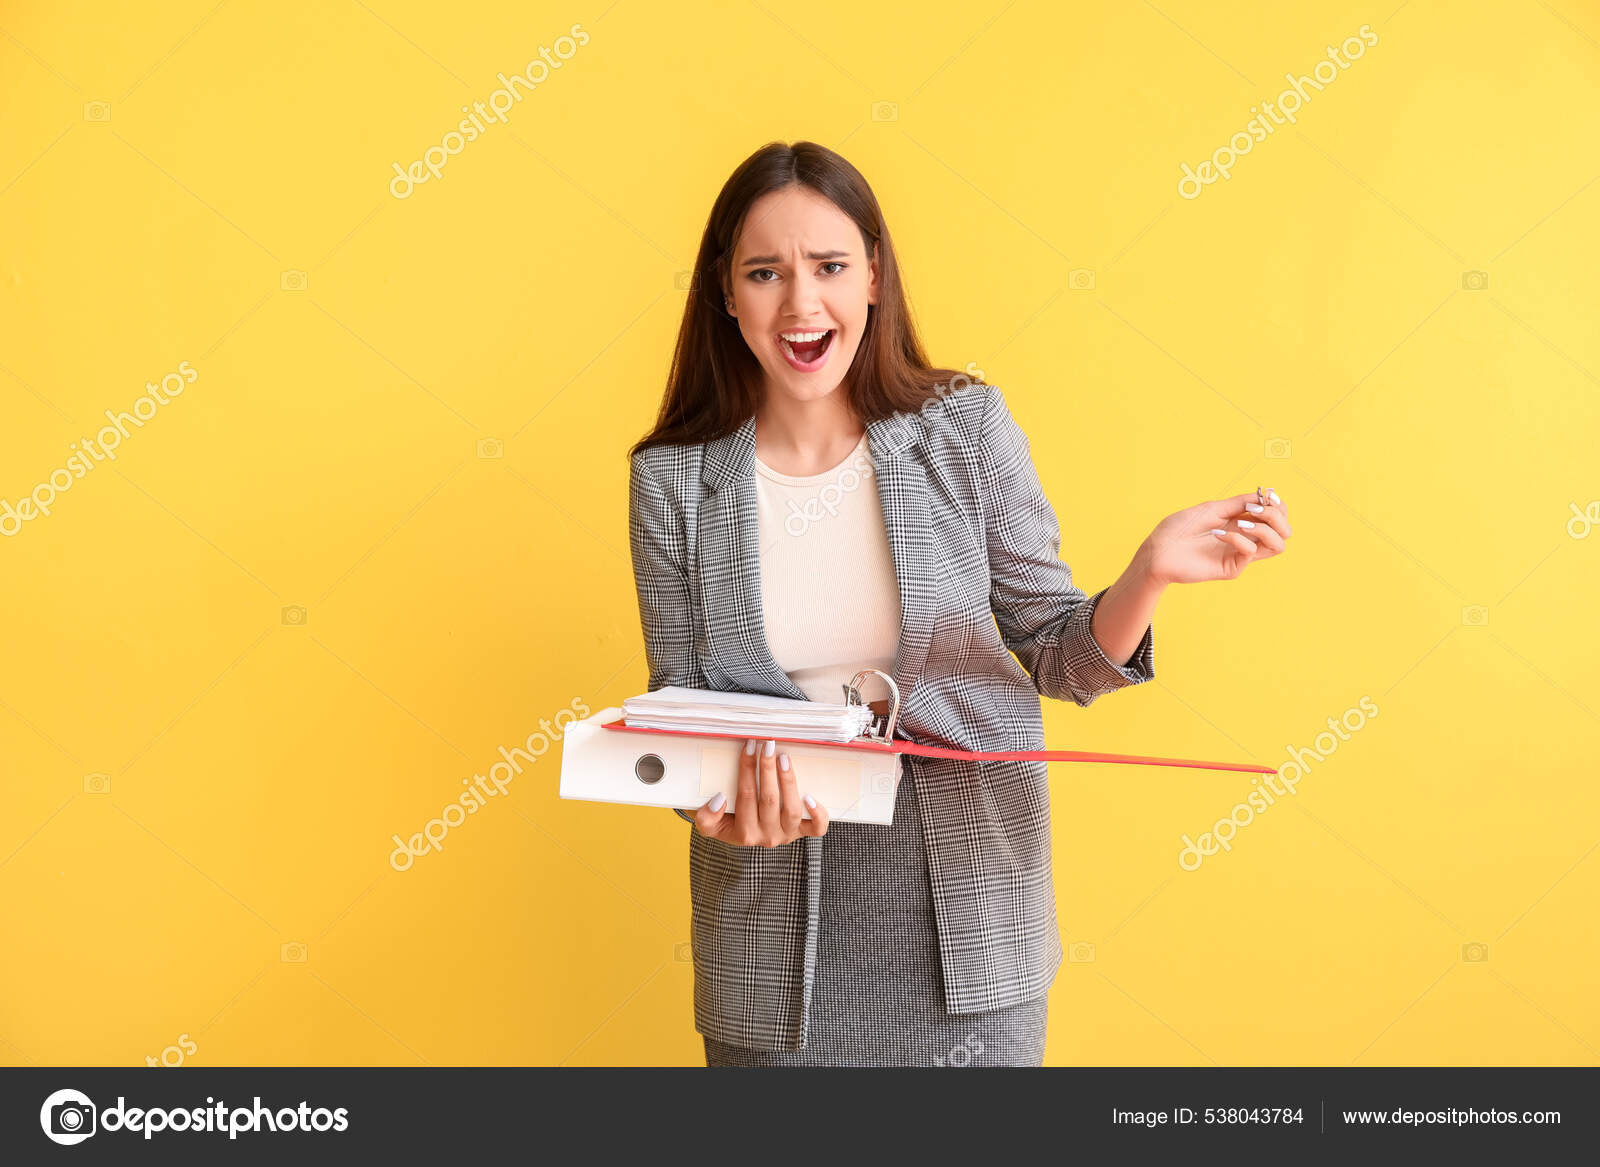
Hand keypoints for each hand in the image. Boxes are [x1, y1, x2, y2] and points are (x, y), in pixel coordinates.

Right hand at [693, 738, 828, 846]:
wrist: (742, 837)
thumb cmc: (727, 823)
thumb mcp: (708, 825)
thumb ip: (706, 818)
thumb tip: (720, 799)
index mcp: (743, 833)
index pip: (745, 796)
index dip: (747, 769)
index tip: (748, 746)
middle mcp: (767, 836)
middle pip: (769, 800)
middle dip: (767, 769)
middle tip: (767, 745)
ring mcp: (787, 834)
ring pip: (792, 811)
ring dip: (788, 782)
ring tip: (784, 758)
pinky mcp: (802, 832)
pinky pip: (817, 828)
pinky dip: (818, 814)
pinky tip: (811, 795)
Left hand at [1140, 488, 1293, 584]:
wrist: (1158, 550)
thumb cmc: (1180, 528)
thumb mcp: (1213, 508)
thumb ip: (1241, 503)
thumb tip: (1270, 494)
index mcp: (1243, 523)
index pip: (1277, 516)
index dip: (1278, 505)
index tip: (1265, 495)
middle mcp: (1246, 539)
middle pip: (1285, 531)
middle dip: (1276, 515)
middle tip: (1256, 509)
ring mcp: (1241, 555)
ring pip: (1278, 545)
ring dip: (1265, 528)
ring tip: (1242, 522)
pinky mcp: (1233, 568)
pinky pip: (1250, 552)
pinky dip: (1237, 537)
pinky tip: (1218, 534)